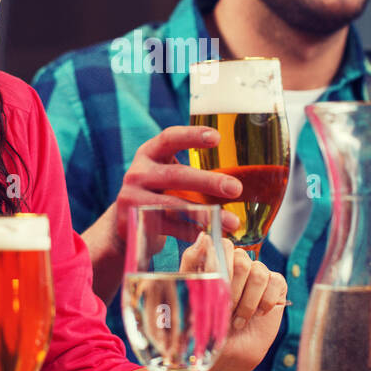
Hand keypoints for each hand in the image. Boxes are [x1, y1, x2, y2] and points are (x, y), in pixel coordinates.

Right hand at [84, 125, 242, 301]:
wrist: (126, 223)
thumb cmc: (159, 193)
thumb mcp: (167, 174)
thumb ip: (191, 169)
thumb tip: (244, 174)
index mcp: (149, 153)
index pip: (169, 138)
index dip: (192, 136)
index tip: (217, 138)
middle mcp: (138, 172)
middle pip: (175, 175)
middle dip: (207, 181)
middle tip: (236, 189)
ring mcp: (132, 198)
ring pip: (173, 204)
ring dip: (206, 213)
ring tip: (233, 222)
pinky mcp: (134, 222)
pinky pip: (168, 227)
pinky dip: (192, 231)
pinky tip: (212, 233)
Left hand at [195, 238, 287, 370]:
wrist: (226, 354)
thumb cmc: (205, 326)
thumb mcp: (192, 294)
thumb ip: (193, 264)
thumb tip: (203, 237)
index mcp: (217, 261)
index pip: (223, 245)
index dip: (221, 266)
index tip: (215, 289)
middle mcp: (238, 263)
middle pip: (242, 260)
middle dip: (233, 291)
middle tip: (226, 311)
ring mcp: (258, 273)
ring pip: (259, 273)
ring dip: (247, 302)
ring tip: (238, 320)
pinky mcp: (276, 285)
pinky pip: (276, 282)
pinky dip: (265, 302)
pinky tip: (257, 315)